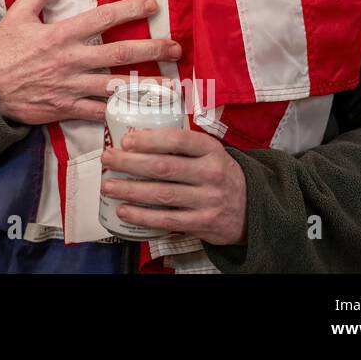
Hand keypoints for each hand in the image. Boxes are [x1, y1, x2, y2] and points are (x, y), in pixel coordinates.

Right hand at [0, 0, 181, 125]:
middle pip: (119, 54)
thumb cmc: (2, 50)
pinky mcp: (67, 109)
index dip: (130, 10)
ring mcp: (71, 87)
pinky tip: (142, 111)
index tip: (153, 5)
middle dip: (151, 50)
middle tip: (175, 48)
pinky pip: (99, 111)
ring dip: (146, 86)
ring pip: (116, 86)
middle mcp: (71, 61)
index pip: (103, 19)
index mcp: (61, 35)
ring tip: (172, 86)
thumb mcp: (18, 13)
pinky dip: (120, 112)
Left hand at [100, 126, 246, 245]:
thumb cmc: (218, 174)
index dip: (149, 139)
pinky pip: (168, 220)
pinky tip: (124, 211)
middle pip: (164, 167)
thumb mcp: (209, 153)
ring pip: (162, 194)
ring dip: (130, 190)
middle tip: (108, 159)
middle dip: (130, 163)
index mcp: (211, 149)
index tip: (125, 139)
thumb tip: (133, 136)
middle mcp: (211, 173)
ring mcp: (208, 200)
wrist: (252, 208)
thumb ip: (181, 145)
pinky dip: (143, 216)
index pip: (178, 139)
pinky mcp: (204, 223)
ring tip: (108, 186)